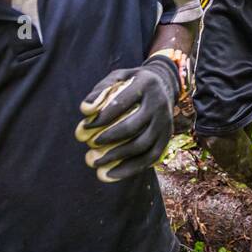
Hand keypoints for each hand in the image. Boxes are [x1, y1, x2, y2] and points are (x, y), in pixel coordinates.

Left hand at [75, 58, 178, 182]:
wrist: (164, 86)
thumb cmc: (132, 83)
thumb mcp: (117, 77)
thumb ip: (100, 90)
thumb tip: (85, 109)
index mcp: (146, 85)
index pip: (121, 103)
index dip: (101, 117)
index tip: (85, 126)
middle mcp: (159, 104)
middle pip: (133, 127)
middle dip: (108, 139)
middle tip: (90, 144)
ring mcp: (166, 123)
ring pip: (142, 146)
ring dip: (117, 157)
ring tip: (96, 163)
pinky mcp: (167, 138)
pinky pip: (150, 158)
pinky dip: (130, 169)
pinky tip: (110, 174)